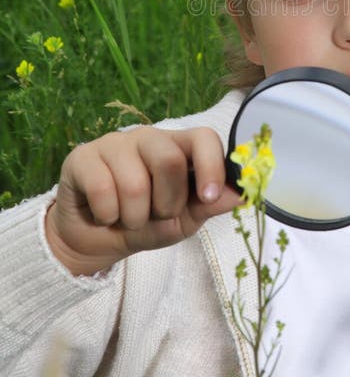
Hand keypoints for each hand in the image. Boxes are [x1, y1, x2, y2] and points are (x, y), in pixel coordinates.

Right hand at [45, 126, 241, 276]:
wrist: (96, 240)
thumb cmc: (146, 223)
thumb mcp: (183, 220)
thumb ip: (209, 205)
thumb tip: (240, 194)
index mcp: (178, 146)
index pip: (204, 138)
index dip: (211, 166)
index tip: (208, 197)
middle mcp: (147, 136)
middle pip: (169, 160)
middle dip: (167, 203)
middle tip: (157, 215)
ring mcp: (113, 143)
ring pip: (134, 183)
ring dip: (135, 217)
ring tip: (129, 218)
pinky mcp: (82, 157)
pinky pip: (102, 189)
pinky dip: (107, 215)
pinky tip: (104, 214)